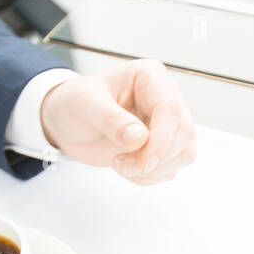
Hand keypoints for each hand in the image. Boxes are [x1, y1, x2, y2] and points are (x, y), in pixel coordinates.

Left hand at [40, 60, 195, 184]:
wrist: (68, 122)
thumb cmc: (74, 104)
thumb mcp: (84, 105)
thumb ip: (110, 119)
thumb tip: (139, 137)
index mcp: (149, 77)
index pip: (170, 110)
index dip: (161, 141)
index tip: (142, 163)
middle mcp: (166, 97)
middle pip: (184, 133)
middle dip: (156, 158)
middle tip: (121, 166)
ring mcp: (170, 123)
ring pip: (185, 153)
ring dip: (155, 170)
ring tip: (121, 166)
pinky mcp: (167, 146)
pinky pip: (173, 168)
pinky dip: (151, 177)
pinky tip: (129, 169)